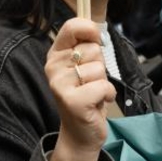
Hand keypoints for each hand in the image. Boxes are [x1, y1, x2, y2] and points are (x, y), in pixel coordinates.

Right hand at [46, 18, 115, 160]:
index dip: (89, 28)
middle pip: (92, 49)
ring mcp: (60, 84)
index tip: (97, 37)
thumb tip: (97, 28)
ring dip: (103, 83)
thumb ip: (86, 47)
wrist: (79, 133)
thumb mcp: (83, 67)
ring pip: (99, 69)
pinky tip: (98, 104)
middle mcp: (53, 67)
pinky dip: (108, 95)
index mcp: (55, 55)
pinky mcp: (73, 101)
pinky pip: (103, 86)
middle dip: (100, 66)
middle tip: (90, 82)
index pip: (71, 27)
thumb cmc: (86, 96)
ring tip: (93, 94)